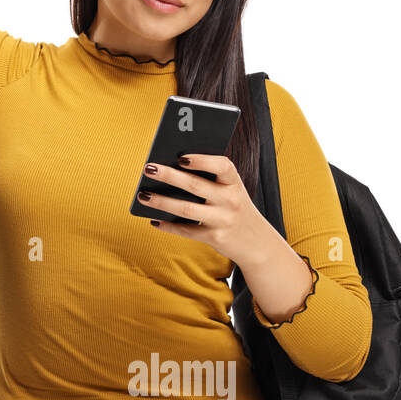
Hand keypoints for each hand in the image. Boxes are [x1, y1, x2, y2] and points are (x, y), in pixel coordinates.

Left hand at [141, 153, 274, 267]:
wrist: (257, 242)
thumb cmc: (234, 208)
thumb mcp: (230, 191)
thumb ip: (209, 181)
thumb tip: (169, 170)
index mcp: (234, 183)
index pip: (222, 166)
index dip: (202, 160)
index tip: (180, 157)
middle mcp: (230, 200)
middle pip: (195, 185)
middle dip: (169, 176)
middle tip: (148, 168)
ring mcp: (223, 220)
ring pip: (186, 209)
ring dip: (161, 201)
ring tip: (143, 195)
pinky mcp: (215, 238)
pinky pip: (186, 231)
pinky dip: (168, 226)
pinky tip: (154, 220)